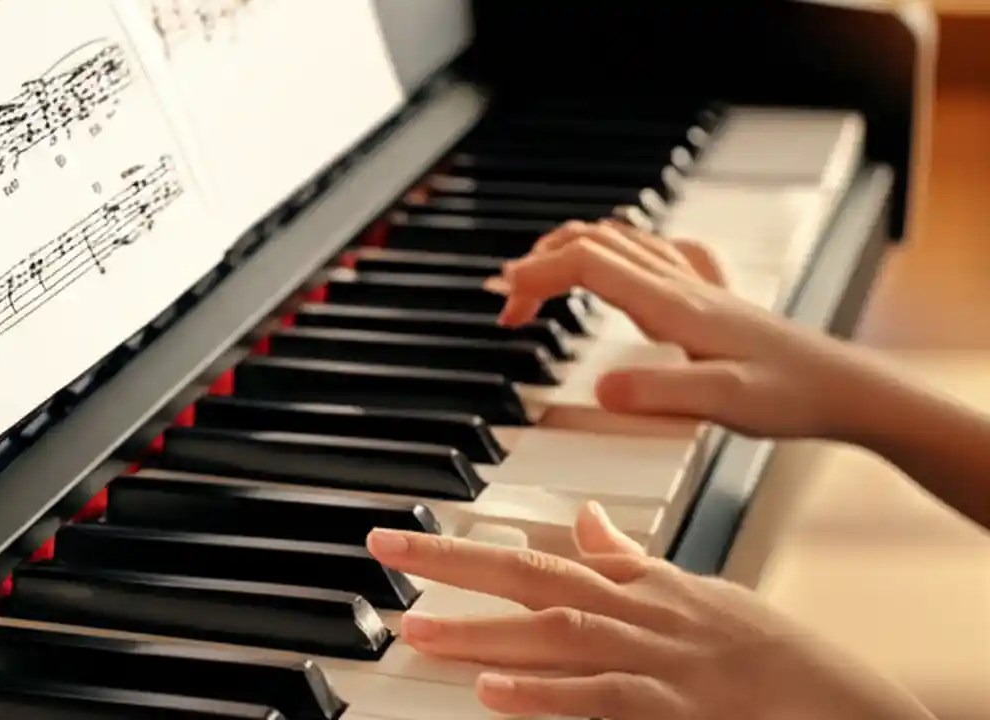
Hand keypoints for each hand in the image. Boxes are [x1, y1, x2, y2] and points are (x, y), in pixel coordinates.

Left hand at [367, 505, 935, 719]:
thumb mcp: (693, 589)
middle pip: (530, 581)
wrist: (839, 699)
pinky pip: (600, 699)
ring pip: (554, 637)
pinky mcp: (672, 710)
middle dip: (452, 566)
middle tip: (385, 555)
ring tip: (417, 628)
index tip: (402, 538)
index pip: (534, 555)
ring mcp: (652, 661)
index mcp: (635, 585)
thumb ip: (629, 558)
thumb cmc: (764, 648)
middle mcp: (634, 613)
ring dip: (482, 633)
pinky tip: (493, 691)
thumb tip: (583, 519)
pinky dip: (547, 694)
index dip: (463, 545)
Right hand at [489, 220, 885, 438]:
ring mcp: (694, 284)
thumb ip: (660, 394)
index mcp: (673, 304)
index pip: (588, 262)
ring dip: (567, 252)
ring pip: (618, 238)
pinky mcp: (707, 295)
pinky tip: (615, 270)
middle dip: (538, 264)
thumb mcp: (723, 405)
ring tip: (537, 286)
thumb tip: (600, 388)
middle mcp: (679, 283)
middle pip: (592, 241)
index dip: (537, 273)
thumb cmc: (791, 396)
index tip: (504, 302)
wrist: (845, 390)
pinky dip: (614, 250)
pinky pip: (652, 250)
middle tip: (509, 308)